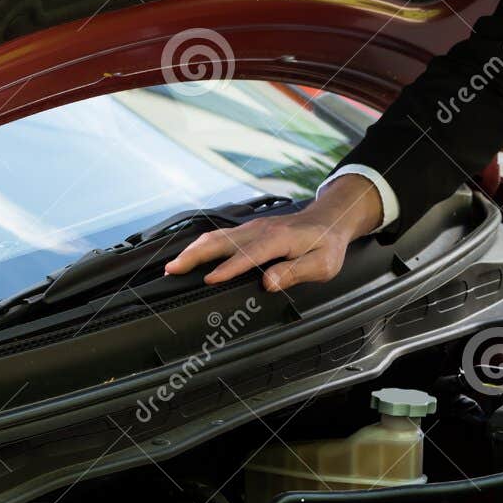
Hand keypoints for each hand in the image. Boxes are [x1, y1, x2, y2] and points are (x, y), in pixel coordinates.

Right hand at [163, 175, 383, 290]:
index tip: (211, 279)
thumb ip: (296, 272)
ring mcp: (252, 228)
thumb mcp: (323, 264)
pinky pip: (221, 236)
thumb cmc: (327, 244)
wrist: (329, 220)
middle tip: (173, 269)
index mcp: (280, 239)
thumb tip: (269, 282)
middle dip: (195, 255)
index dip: (230, 267)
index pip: (250, 255)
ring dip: (193, 250)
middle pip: (222, 241)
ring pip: (217, 237)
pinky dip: (201, 245)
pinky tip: (189, 256)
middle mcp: (261, 230)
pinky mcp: (248, 230)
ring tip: (172, 265)